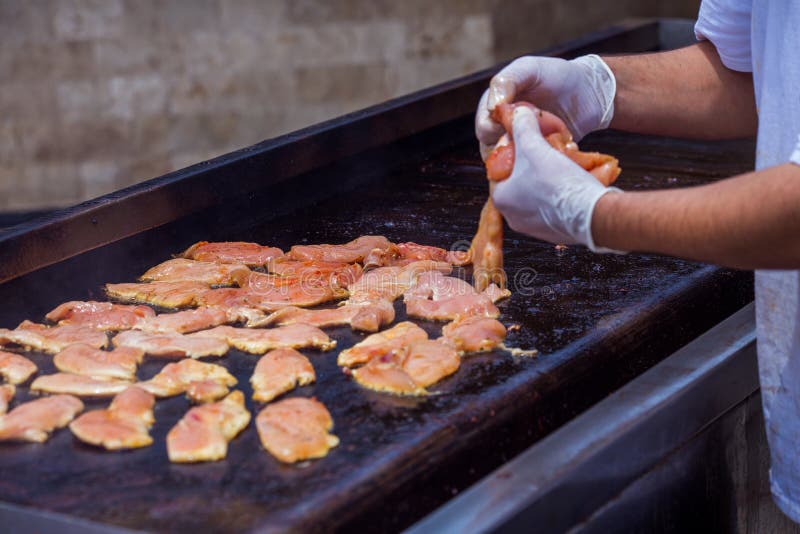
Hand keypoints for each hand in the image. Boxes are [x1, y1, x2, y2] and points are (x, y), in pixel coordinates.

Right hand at [475, 54, 615, 156]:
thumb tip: (491, 107)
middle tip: (529, 138)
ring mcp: (519, 143)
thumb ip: (507, 81)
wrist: (591, 91)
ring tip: (540, 146)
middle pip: (491, 147)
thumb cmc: (559, 75)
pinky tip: (549, 155)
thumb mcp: (530, 68)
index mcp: (495, 105)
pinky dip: (537, 165)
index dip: (492, 129)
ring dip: (521, 158)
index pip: (483, 125)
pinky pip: (528, 168)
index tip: (511, 126)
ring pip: (508, 162)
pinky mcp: (535, 156)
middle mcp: (503, 126)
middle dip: (508, 145)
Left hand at [492, 106, 622, 252]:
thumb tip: (519, 114)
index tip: (525, 139)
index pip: (500, 168)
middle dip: (534, 161)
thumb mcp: (534, 146)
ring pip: (539, 192)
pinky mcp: (556, 230)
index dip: (513, 149)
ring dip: (549, 175)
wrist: (592, 214)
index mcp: (501, 199)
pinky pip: (555, 205)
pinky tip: (572, 178)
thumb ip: (523, 127)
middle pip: (521, 179)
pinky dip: (561, 191)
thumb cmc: (557, 183)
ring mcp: (535, 226)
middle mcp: (514, 217)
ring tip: (562, 161)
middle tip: (546, 149)